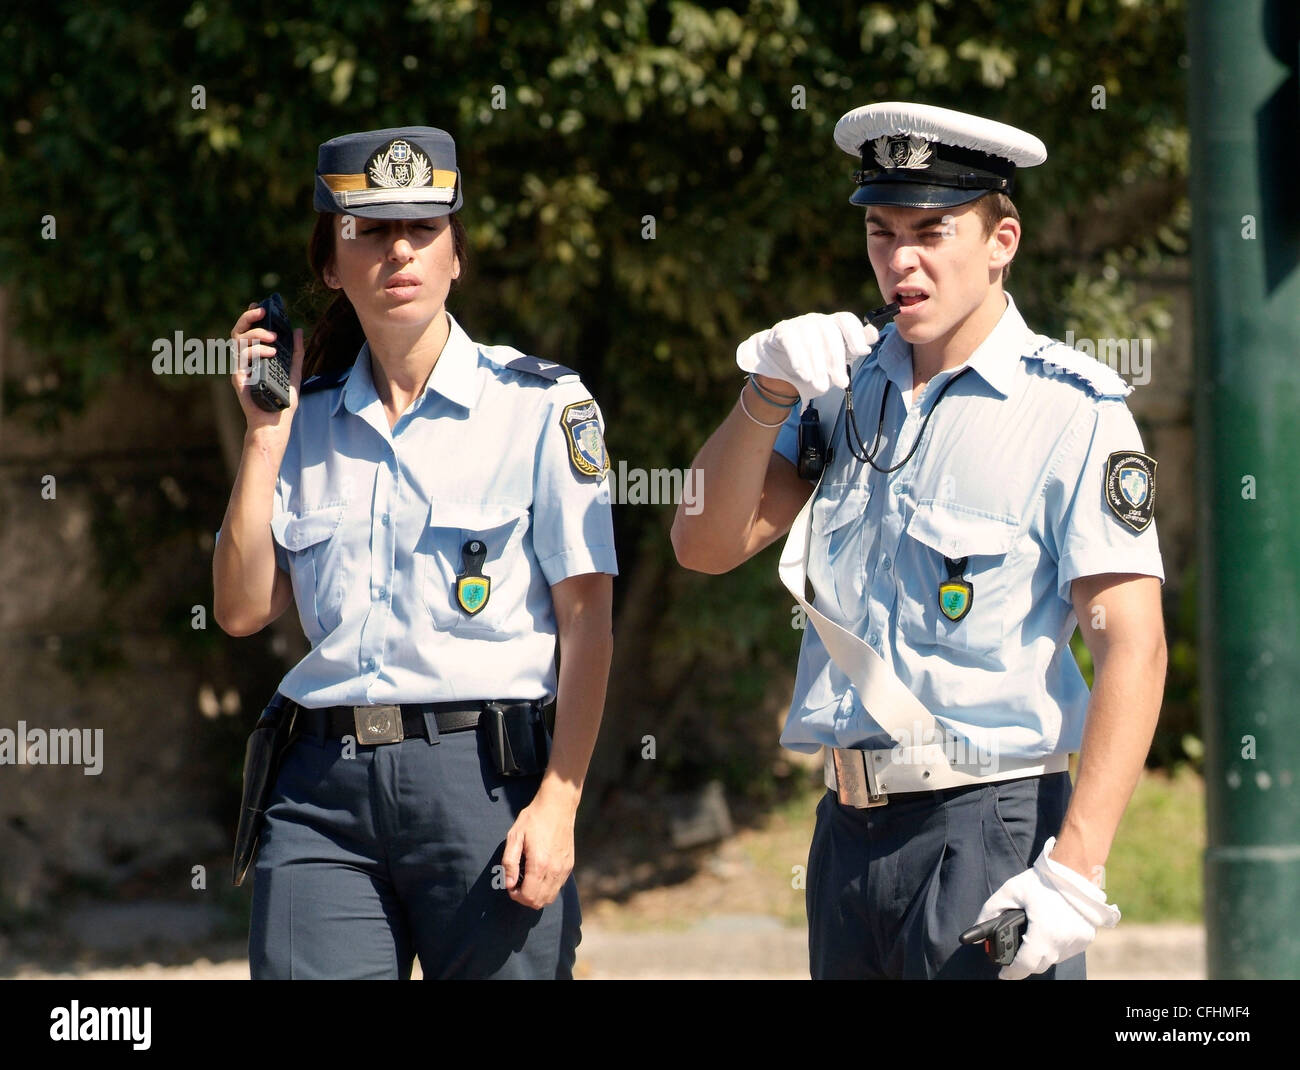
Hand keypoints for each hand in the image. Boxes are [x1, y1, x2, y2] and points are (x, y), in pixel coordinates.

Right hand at [229, 302, 303, 445]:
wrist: (276, 422)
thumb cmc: (283, 399)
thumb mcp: (294, 372)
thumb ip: (296, 352)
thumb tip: (297, 330)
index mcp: (256, 357)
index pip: (249, 331)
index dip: (251, 316)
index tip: (261, 305)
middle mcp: (245, 360)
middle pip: (238, 332)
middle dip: (248, 318)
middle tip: (262, 312)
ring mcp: (240, 368)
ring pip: (238, 341)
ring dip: (255, 334)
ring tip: (273, 337)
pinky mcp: (238, 377)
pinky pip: (242, 357)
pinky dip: (257, 351)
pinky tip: (271, 352)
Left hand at [500, 786, 576, 909]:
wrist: (558, 806)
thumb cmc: (533, 819)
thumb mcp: (515, 836)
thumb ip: (510, 862)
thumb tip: (509, 884)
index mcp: (539, 864)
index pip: (528, 897)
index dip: (516, 896)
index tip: (510, 884)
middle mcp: (555, 869)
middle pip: (539, 902)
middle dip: (525, 898)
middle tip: (517, 884)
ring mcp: (564, 868)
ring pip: (550, 897)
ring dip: (536, 895)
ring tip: (527, 879)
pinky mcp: (569, 865)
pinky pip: (558, 887)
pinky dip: (547, 888)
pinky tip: (539, 874)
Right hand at [735, 311, 878, 400]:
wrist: (783, 363)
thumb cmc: (817, 359)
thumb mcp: (840, 356)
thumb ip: (856, 346)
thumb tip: (874, 335)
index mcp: (834, 323)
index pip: (846, 320)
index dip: (855, 334)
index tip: (861, 352)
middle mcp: (817, 320)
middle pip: (830, 335)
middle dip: (836, 361)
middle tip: (841, 384)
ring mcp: (799, 324)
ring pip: (811, 342)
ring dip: (817, 367)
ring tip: (821, 387)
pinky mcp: (782, 332)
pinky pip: (791, 343)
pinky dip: (799, 360)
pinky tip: (805, 375)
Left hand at [973, 836, 1119, 979]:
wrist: (1075, 870)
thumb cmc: (1042, 880)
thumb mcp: (1010, 891)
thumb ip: (990, 912)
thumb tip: (976, 933)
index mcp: (1044, 932)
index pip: (1026, 965)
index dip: (1012, 973)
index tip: (1003, 975)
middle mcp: (1062, 942)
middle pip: (1039, 964)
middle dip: (1024, 962)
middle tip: (1014, 953)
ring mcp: (1076, 942)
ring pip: (1053, 958)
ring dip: (1041, 954)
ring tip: (1031, 938)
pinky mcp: (1085, 939)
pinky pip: (1066, 951)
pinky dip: (1055, 946)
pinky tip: (1048, 932)